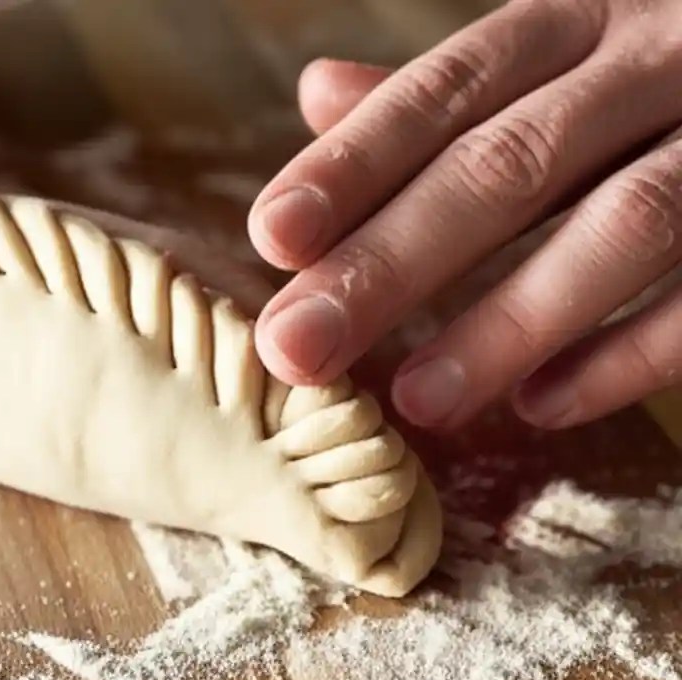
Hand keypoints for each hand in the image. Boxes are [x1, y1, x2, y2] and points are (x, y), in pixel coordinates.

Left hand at [249, 0, 681, 430]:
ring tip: (417, 399)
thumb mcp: (562, 65)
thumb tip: (318, 93)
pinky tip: (541, 406)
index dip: (356, 160)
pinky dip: (632, 353)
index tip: (272, 237)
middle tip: (298, 345)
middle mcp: (660, 59)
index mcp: (580, 24)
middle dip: (394, 259)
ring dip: (509, 320)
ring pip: (626, 223)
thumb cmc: (664, 85)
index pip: (449, 88)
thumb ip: (449, 96)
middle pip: (512, 161)